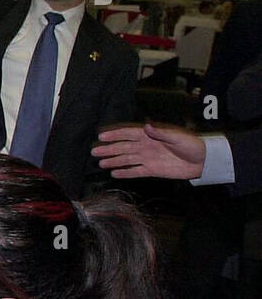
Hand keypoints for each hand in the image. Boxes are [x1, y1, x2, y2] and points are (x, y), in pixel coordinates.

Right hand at [92, 121, 206, 178]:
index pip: (128, 134)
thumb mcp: (177, 137)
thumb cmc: (192, 145)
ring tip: (101, 163)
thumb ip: (161, 132)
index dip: (115, 134)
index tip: (101, 136)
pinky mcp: (152, 170)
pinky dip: (125, 172)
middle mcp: (145, 146)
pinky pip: (135, 171)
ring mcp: (148, 158)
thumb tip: (146, 125)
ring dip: (114, 161)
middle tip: (94, 152)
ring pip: (126, 159)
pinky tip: (114, 173)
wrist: (204, 161)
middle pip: (123, 147)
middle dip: (109, 149)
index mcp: (150, 136)